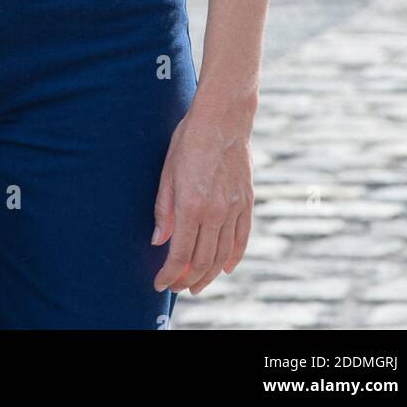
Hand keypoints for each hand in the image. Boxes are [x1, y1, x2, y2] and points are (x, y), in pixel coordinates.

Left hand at [151, 103, 253, 294]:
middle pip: (202, 261)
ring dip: (208, 275)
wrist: (223, 119)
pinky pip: (242, 239)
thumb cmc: (189, 141)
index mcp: (191, 206)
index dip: (169, 275)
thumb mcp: (167, 172)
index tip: (160, 284)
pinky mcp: (247, 202)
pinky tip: (225, 268)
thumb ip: (164, 210)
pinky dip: (233, 258)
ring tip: (196, 284)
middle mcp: (215, 212)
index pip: (180, 255)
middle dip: (187, 280)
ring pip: (222, 255)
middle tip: (176, 287)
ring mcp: (234, 209)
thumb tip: (159, 241)